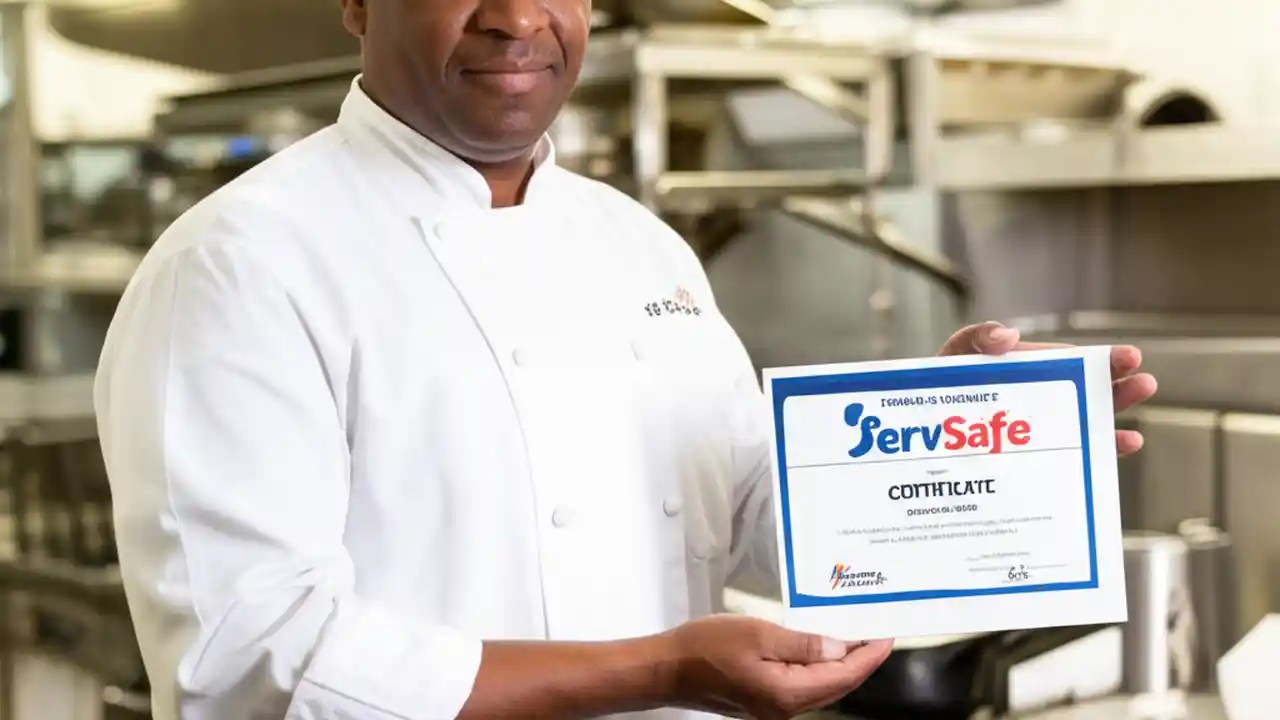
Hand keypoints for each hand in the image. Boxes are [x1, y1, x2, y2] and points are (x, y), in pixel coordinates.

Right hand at [663, 615, 892, 719]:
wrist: (668, 669)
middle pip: (836, 686)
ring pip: (821, 688)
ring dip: (841, 665)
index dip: (869, 656)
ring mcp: (774, 708)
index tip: (888, 635)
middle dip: (861, 661)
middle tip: (878, 633)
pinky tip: (821, 649)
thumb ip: (803, 644)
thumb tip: (840, 648)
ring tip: (856, 637)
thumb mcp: (759, 635)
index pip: (843, 676)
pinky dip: (819, 668)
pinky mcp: (763, 701)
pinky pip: (803, 686)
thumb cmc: (708, 647)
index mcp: (788, 693)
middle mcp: (787, 708)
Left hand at [939, 322, 1157, 456]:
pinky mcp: (1028, 459)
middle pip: (1085, 396)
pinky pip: (1063, 457)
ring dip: (1110, 425)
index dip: (1102, 361)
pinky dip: (1089, 456)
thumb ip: (976, 337)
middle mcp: (1039, 401)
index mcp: (1029, 372)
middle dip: (1117, 390)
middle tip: (1144, 383)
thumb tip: (1010, 334)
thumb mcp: (954, 354)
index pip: (1071, 365)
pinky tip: (1117, 450)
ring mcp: (1036, 432)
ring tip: (1135, 432)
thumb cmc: (937, 387)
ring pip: (1080, 427)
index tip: (1129, 357)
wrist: (916, 427)